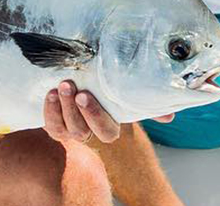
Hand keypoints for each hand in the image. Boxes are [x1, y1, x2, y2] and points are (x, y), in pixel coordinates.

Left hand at [42, 80, 172, 143]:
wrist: (87, 86)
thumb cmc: (110, 92)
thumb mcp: (128, 95)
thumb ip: (148, 105)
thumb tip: (170, 115)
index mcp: (110, 128)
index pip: (105, 132)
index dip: (95, 116)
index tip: (86, 95)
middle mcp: (90, 133)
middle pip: (82, 131)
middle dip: (75, 110)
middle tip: (72, 88)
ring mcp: (71, 130)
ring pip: (65, 129)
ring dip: (61, 108)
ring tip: (61, 86)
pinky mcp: (56, 125)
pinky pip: (51, 126)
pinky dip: (49, 111)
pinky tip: (50, 94)